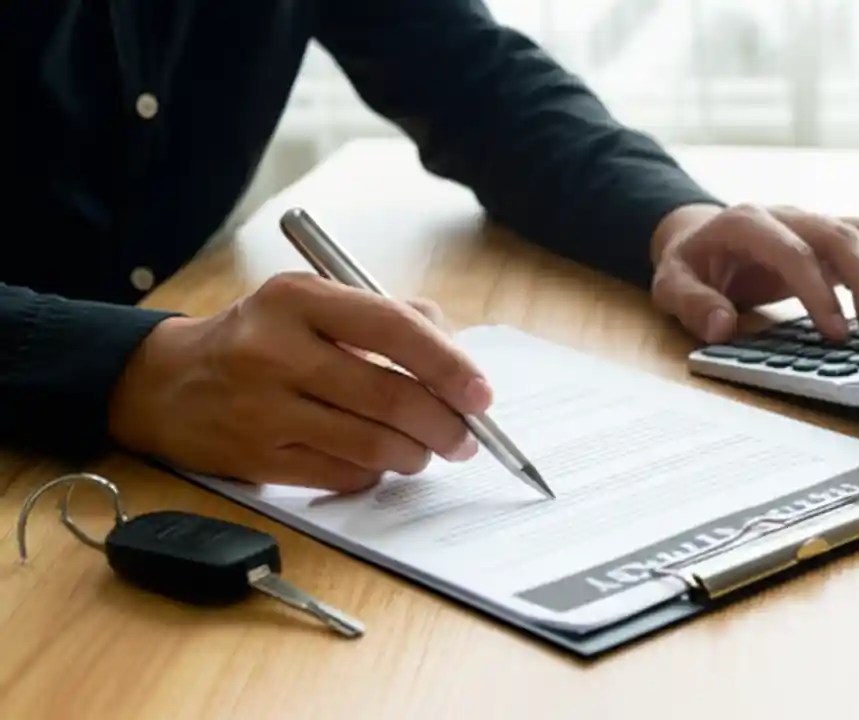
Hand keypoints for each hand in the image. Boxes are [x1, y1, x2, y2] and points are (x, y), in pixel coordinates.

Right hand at [108, 273, 489, 492]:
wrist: (166, 382)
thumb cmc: (262, 338)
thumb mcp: (314, 304)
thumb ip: (390, 318)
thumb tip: (460, 361)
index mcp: (297, 298)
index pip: (394, 328)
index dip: (449, 365)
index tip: (482, 394)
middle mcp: (275, 350)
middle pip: (391, 397)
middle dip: (445, 424)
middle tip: (466, 437)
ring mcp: (262, 409)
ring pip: (373, 445)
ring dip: (417, 454)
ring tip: (426, 449)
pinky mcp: (257, 459)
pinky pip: (344, 475)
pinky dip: (376, 473)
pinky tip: (379, 461)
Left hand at [649, 203, 858, 341]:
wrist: (702, 239)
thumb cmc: (691, 266)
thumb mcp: (671, 286)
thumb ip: (692, 304)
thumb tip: (722, 326)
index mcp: (746, 223)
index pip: (793, 252)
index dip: (818, 292)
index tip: (836, 335)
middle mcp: (788, 215)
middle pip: (842, 235)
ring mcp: (815, 222)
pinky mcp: (834, 237)